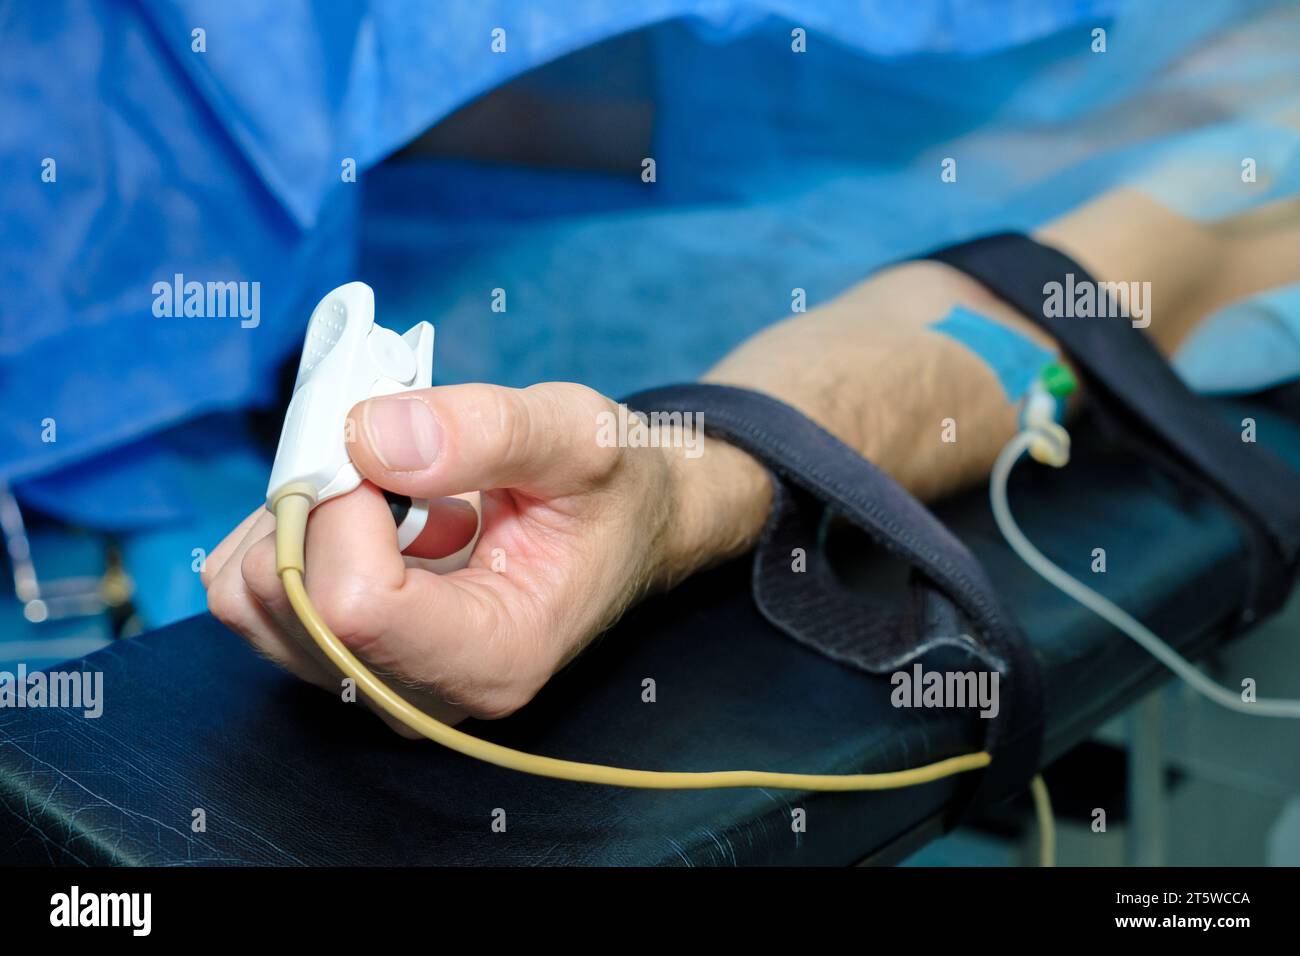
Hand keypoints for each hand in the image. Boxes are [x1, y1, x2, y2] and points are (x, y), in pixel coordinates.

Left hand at [204, 383, 769, 732]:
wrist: (620, 527)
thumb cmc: (609, 490)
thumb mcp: (579, 436)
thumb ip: (485, 430)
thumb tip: (365, 436)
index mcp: (495, 657)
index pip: (356, 603)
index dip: (349, 505)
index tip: (395, 444)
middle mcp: (424, 696)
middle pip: (291, 602)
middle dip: (319, 498)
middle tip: (392, 452)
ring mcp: (375, 686)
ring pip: (250, 598)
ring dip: (299, 512)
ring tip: (389, 491)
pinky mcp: (337, 662)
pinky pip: (244, 593)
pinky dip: (282, 531)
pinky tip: (361, 516)